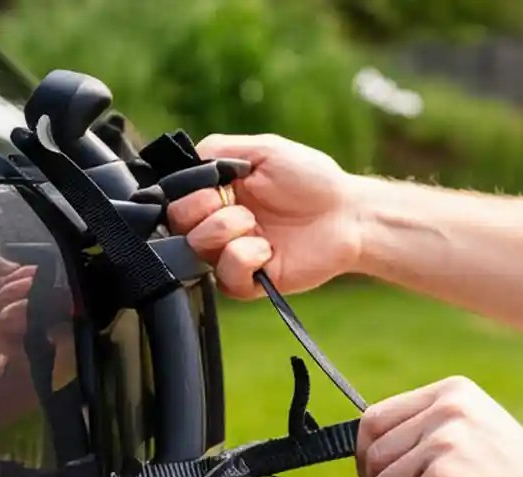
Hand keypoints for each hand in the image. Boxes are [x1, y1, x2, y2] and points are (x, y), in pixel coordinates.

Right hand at [166, 134, 361, 298]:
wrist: (346, 215)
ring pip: (198, 251)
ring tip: (256, 225)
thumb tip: (184, 164)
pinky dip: (243, 258)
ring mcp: (233, 254)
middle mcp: (219, 226)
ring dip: (226, 231)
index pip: (176, 202)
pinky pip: (226, 278)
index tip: (215, 188)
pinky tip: (266, 250)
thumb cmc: (310, 179)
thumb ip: (217, 150)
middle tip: (237, 206)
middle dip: (203, 214)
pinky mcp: (250, 282)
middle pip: (178, 228)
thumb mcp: (263, 149)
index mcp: (218, 195)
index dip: (189, 196)